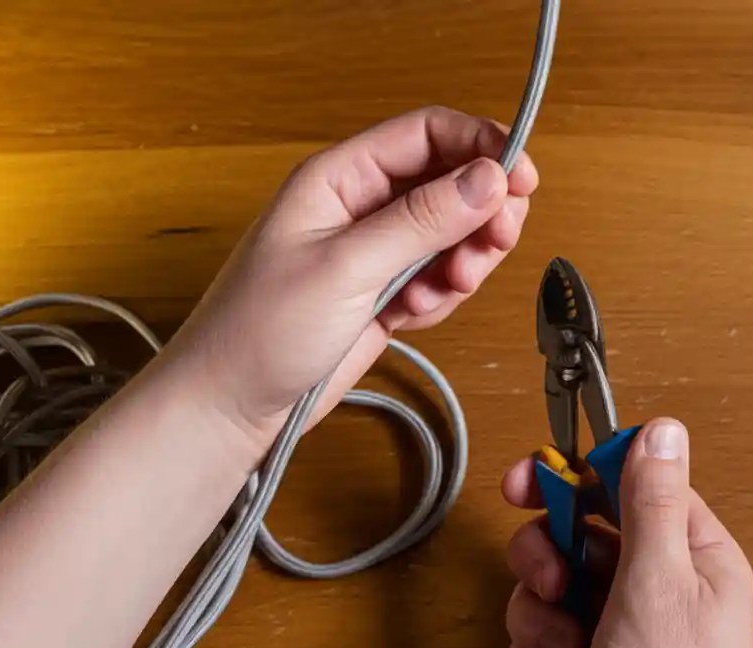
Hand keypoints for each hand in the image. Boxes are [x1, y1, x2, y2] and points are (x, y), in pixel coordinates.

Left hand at [159, 106, 538, 445]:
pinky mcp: (383, 294)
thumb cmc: (259, 330)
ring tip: (448, 289)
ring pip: (452, 234)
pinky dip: (443, 296)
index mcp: (340, 178)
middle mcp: (361, 206)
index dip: (481, 146)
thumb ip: (421, 221)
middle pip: (450, 182)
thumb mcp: (347, 267)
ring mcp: (374, 252)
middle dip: (482, 211)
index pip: (427, 135)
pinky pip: (439, 279)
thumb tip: (488, 178)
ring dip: (466, 259)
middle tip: (496, 243)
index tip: (522, 176)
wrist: (230, 407)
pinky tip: (416, 317)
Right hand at [501, 418, 752, 647]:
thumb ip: (651, 505)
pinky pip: (540, 647)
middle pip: (575, 536)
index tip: (526, 482)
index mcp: (691, 557)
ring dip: (543, 627)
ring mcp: (619, 634)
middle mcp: (656, 590)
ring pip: (547, 593)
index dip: (575, 477)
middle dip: (547, 563)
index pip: (627, 486)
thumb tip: (662, 428)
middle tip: (553, 584)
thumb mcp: (661, 588)